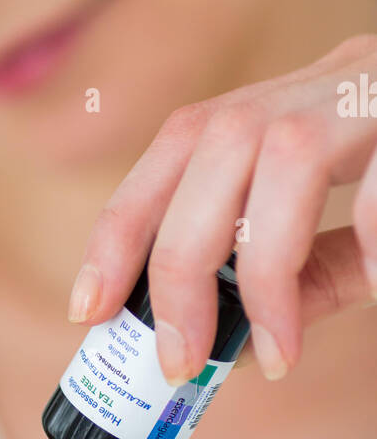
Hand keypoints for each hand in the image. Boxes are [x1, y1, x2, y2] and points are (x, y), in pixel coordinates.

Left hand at [68, 35, 376, 381]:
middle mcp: (327, 79)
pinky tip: (376, 284)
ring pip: (287, 156)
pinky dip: (371, 242)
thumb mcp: (363, 213)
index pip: (179, 143)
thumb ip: (309, 262)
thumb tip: (243, 330)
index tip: (90, 307)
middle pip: (214, 144)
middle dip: (178, 261)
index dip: (121, 222)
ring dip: (265, 266)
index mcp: (294, 101)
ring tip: (277, 349)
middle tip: (180, 359)